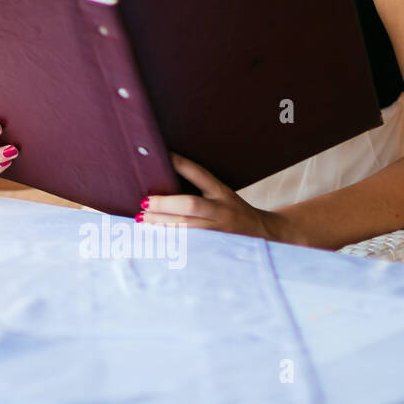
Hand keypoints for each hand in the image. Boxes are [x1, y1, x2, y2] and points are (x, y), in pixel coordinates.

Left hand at [138, 152, 286, 241]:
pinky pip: (188, 244)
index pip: (200, 174)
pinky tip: (153, 237)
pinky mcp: (213, 247)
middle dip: (166, 203)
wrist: (262, 234)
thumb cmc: (232, 209)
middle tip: (145, 201)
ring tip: (141, 218)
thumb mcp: (220, 193)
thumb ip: (196, 185)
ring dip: (162, 223)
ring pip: (187, 227)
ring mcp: (217, 231)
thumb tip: (162, 174)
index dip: (182, 165)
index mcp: (222, 192)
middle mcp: (221, 211)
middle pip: (191, 205)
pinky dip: (169, 240)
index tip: (164, 156)